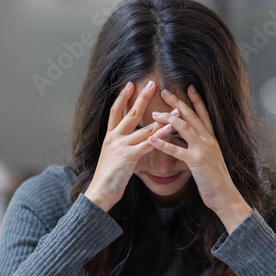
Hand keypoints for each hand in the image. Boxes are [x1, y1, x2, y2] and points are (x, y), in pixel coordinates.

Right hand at [84, 80, 168, 211]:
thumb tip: (137, 141)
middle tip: (152, 83)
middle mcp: (114, 137)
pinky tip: (168, 130)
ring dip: (161, 118)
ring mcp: (121, 146)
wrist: (100, 192)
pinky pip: (147, 144)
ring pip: (143, 128)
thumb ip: (124, 146)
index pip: (115, 111)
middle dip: (141, 97)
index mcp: (110, 136)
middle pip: (129, 113)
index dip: (123, 97)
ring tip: (175, 109)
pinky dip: (159, 136)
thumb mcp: (114, 157)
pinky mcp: (128, 157)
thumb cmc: (109, 177)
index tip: (130, 84)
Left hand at [149, 86, 253, 231]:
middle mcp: (209, 140)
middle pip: (192, 116)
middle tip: (165, 91)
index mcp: (212, 139)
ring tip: (154, 113)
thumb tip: (184, 140)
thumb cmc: (214, 179)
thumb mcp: (207, 159)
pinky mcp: (196, 162)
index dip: (196, 100)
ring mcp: (203, 150)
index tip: (188, 87)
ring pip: (184, 128)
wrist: (225, 195)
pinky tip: (152, 139)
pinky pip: (177, 150)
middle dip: (178, 102)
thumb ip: (197, 147)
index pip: (203, 114)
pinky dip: (164, 144)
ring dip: (168, 119)